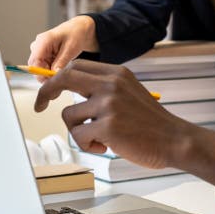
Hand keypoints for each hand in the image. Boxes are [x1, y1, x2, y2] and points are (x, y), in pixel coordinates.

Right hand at [28, 16, 98, 78]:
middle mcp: (38, 45)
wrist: (79, 29)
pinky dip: (51, 69)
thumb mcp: (71, 49)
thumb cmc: (75, 34)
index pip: (34, 61)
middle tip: (58, 78)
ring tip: (62, 69)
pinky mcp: (43, 54)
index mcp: (43, 40)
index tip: (50, 80)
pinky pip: (44, 65)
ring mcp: (39, 49)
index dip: (40, 73)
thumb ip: (62, 62)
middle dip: (45, 74)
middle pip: (35, 65)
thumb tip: (55, 74)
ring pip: (39, 67)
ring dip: (48, 71)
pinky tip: (60, 66)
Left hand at [34, 59, 184, 168]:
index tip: (48, 91)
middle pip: (65, 78)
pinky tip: (107, 146)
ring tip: (99, 138)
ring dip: (78, 132)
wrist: (174, 139)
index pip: (76, 66)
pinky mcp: (108, 126)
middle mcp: (112, 84)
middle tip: (40, 105)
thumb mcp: (129, 92)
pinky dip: (88, 146)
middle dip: (46, 92)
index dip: (57, 78)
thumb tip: (71, 89)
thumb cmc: (150, 122)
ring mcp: (109, 104)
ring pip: (69, 115)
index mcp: (117, 74)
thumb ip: (105, 87)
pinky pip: (79, 136)